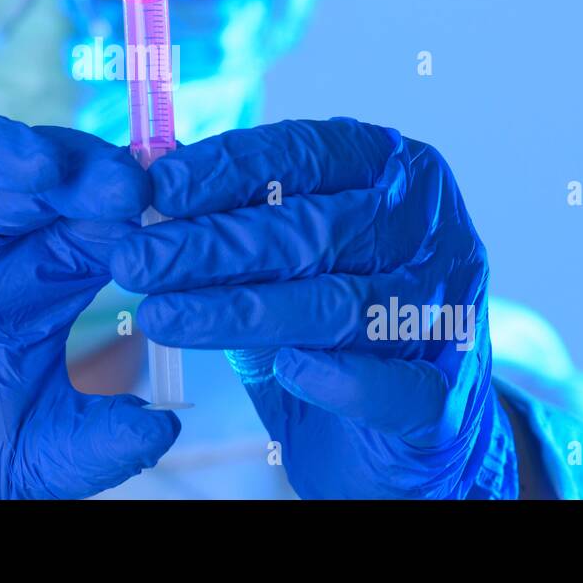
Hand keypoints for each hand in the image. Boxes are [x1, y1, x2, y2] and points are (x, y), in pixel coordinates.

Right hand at [0, 94, 178, 498]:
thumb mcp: (31, 459)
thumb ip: (96, 442)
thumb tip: (163, 428)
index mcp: (29, 272)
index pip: (82, 212)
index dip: (115, 199)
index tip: (151, 205)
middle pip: (22, 171)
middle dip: (70, 169)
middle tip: (110, 187)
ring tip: (37, 166)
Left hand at [107, 118, 513, 498]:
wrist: (405, 428)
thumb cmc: (330, 318)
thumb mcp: (282, 255)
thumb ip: (233, 213)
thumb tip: (144, 176)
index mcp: (393, 172)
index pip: (306, 155)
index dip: (228, 169)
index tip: (158, 188)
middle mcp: (430, 231)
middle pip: (310, 230)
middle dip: (211, 245)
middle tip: (135, 260)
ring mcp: (448, 311)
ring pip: (338, 305)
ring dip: (240, 311)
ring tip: (160, 318)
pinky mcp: (448, 397)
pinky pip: (395, 386)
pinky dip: (342, 380)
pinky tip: (289, 372)